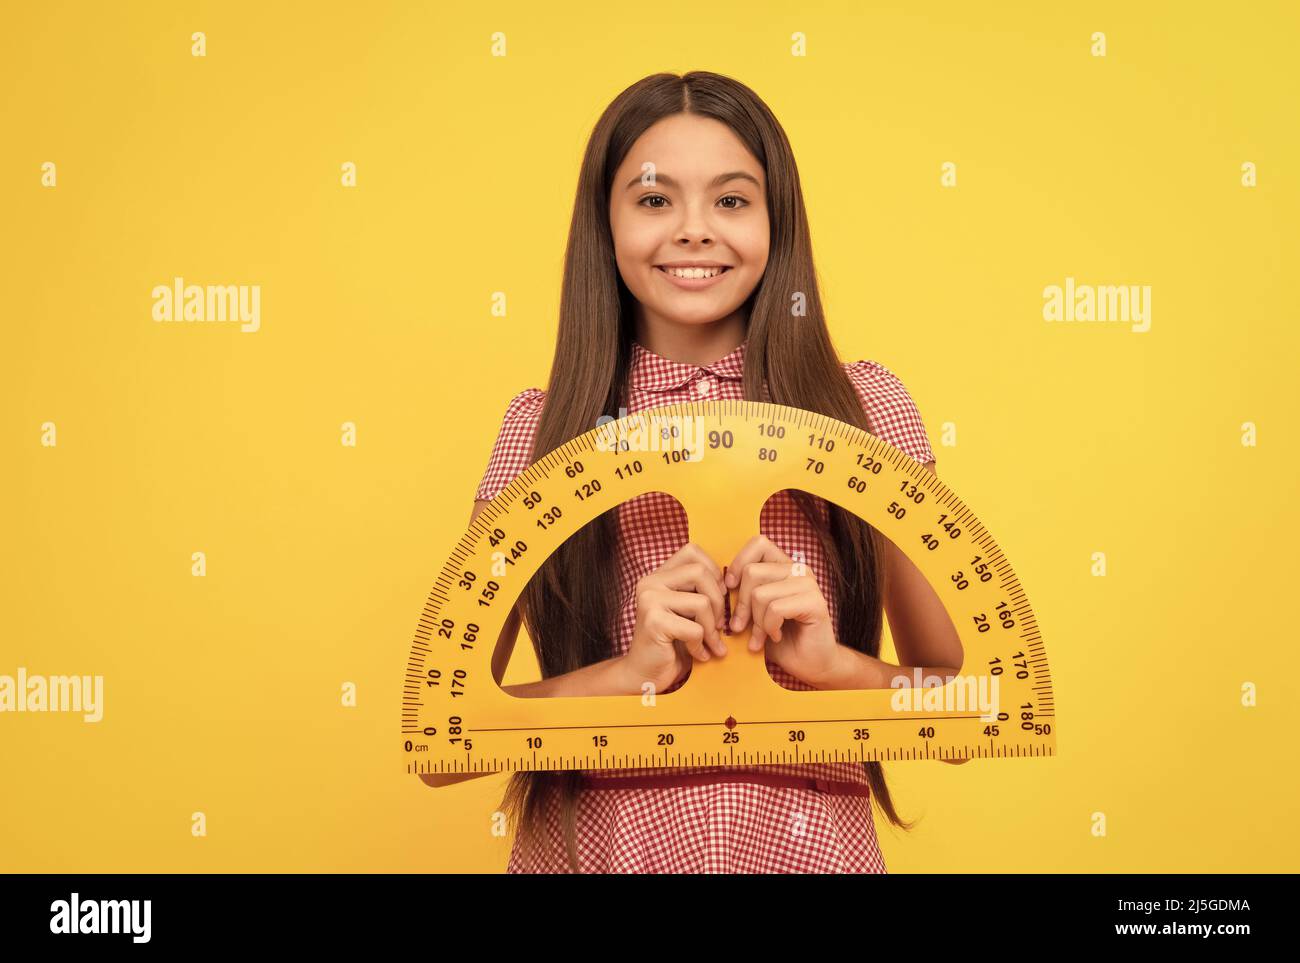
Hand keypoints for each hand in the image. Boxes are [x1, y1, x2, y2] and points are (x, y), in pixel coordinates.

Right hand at [620, 542, 727, 694]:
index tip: (719, 595)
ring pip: (702, 602)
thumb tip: (734, 581)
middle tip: (719, 625)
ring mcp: (649, 600)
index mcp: (658, 575)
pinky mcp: (653, 622)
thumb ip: (701, 590)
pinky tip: (698, 654)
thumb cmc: (673, 643)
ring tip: (709, 642)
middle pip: (701, 572)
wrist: (645, 675)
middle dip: (718, 602)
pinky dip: (701, 645)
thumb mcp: (688, 610)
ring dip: (712, 628)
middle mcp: (650, 582)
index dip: (713, 571)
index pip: (693, 551)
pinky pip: (695, 629)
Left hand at [726, 534, 841, 687]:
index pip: (758, 544)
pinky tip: (776, 637)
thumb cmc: (780, 639)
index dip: (738, 563)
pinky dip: (769, 628)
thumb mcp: (754, 613)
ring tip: (760, 637)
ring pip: (760, 593)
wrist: (811, 664)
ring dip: (756, 622)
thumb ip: (742, 595)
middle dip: (741, 605)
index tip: (729, 589)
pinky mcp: (816, 603)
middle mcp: (799, 570)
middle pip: (752, 572)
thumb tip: (718, 585)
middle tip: (741, 627)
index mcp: (784, 566)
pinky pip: (775, 608)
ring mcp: (809, 585)